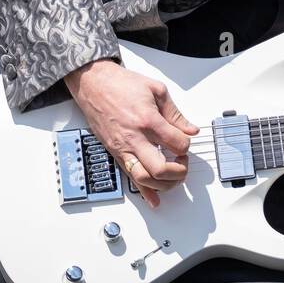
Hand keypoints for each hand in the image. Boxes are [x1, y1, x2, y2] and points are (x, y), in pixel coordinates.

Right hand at [64, 59, 199, 208]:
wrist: (93, 84)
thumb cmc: (120, 84)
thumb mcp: (156, 90)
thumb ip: (175, 113)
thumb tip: (190, 129)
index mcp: (148, 120)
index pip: (177, 144)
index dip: (187, 145)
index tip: (186, 141)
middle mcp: (134, 138)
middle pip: (160, 169)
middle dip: (178, 170)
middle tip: (182, 162)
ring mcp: (123, 148)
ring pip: (145, 179)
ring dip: (164, 184)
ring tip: (173, 176)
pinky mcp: (115, 153)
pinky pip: (130, 178)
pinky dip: (144, 193)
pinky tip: (154, 199)